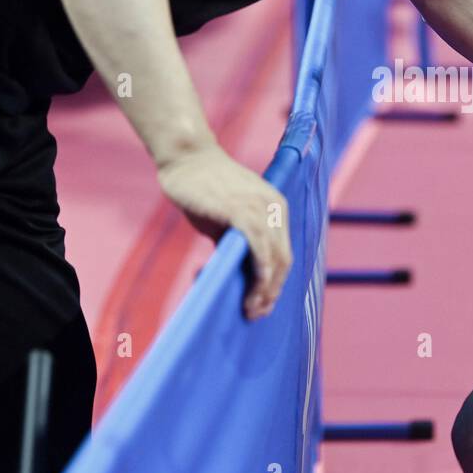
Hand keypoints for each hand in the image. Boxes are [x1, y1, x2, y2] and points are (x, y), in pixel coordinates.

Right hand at [156, 144, 292, 320]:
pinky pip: (258, 243)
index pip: (285, 255)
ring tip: (250, 307)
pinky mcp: (240, 208)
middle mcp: (275, 208)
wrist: (187, 159)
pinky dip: (258, 267)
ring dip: (265, 287)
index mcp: (277, 209)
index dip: (276, 285)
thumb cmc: (205, 191)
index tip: (262, 307)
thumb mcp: (228, 222)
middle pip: (285, 260)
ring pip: (274, 256)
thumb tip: (238, 278)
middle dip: (272, 292)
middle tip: (255, 313)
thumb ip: (238, 245)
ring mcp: (260, 207)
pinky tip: (252, 285)